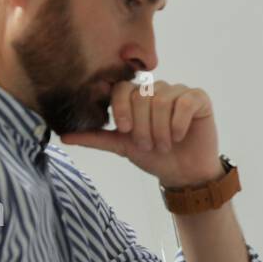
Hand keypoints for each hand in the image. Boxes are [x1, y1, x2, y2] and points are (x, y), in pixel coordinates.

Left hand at [60, 79, 223, 187]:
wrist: (184, 172)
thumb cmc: (154, 157)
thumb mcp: (122, 146)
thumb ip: (96, 138)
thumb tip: (63, 136)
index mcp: (137, 96)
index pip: (123, 88)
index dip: (122, 108)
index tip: (124, 130)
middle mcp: (157, 89)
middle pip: (142, 96)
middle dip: (143, 126)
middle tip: (149, 145)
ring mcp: (179, 92)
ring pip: (162, 101)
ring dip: (160, 130)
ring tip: (164, 145)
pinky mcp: (198, 98)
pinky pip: (184, 103)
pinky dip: (178, 124)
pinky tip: (179, 137)